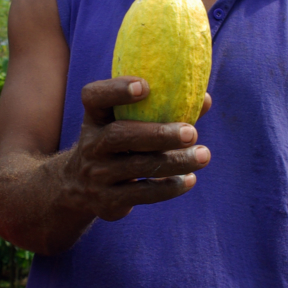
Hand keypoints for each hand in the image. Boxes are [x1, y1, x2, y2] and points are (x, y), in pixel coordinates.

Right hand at [61, 77, 211, 222]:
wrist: (81, 187)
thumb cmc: (119, 145)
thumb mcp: (128, 124)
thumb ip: (165, 110)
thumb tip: (205, 99)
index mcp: (95, 117)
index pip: (94, 97)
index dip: (116, 89)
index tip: (145, 87)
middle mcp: (91, 144)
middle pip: (119, 135)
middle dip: (159, 134)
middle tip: (192, 132)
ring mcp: (97, 174)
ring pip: (137, 167)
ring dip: (175, 161)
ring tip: (203, 155)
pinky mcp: (108, 201)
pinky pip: (142, 194)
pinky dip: (169, 187)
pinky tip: (189, 179)